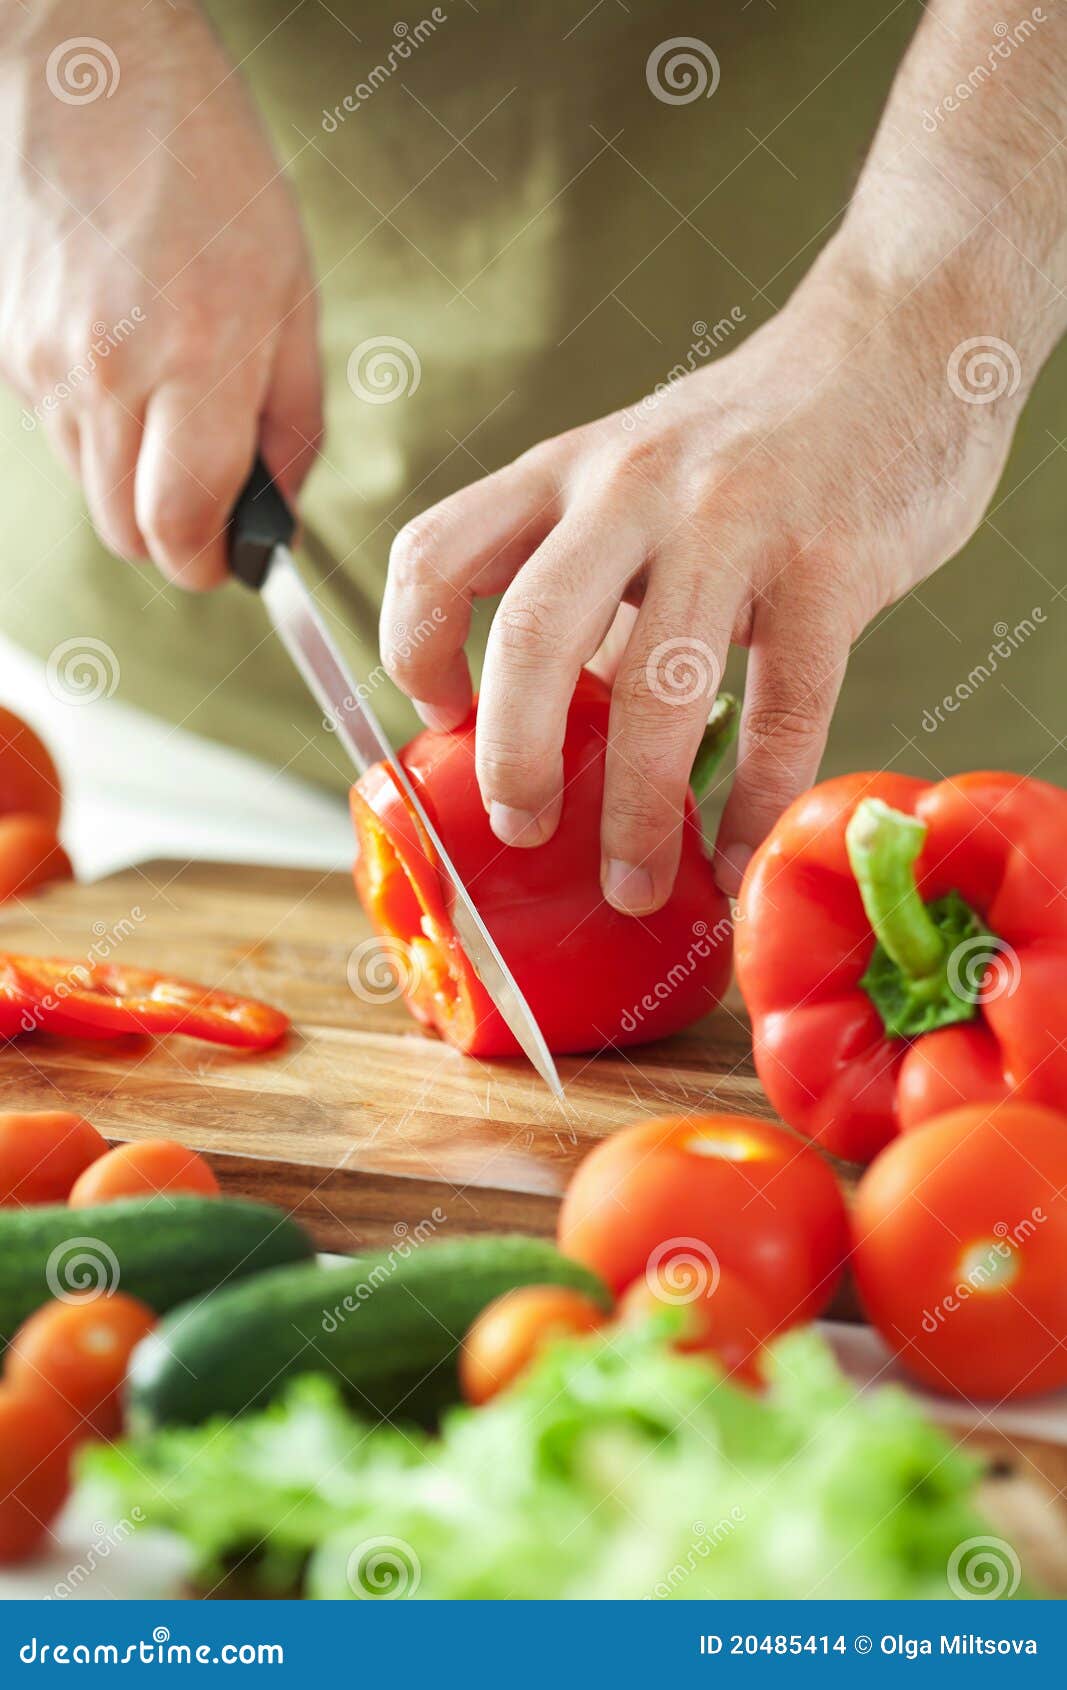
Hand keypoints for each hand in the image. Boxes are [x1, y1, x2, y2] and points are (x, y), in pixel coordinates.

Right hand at [0, 0, 321, 586]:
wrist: (85, 61)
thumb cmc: (203, 163)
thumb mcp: (291, 292)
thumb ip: (292, 420)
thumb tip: (281, 509)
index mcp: (192, 361)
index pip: (181, 530)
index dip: (214, 563)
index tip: (236, 554)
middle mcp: (103, 372)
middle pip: (127, 531)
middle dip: (175, 533)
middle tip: (214, 494)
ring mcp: (39, 361)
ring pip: (89, 487)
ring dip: (135, 478)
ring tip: (172, 399)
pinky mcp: (5, 345)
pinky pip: (56, 429)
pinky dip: (97, 424)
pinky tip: (124, 355)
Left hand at [380, 237, 1018, 908]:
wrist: (903, 341)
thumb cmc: (760, 438)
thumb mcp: (642, 481)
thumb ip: (598, 586)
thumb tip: (558, 724)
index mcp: (569, 471)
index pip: (436, 554)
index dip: (412, 647)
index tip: (440, 714)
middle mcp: (633, 488)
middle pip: (531, 634)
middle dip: (513, 758)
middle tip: (521, 829)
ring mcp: (734, 523)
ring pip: (654, 689)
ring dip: (634, 813)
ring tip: (632, 884)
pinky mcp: (833, 564)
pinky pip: (784, 712)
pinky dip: (752, 806)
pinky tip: (735, 855)